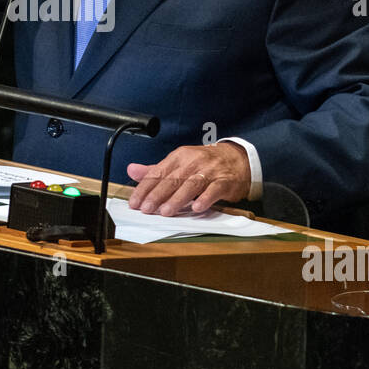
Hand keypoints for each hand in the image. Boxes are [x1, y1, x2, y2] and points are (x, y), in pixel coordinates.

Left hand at [125, 142, 250, 215]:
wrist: (237, 158)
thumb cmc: (204, 163)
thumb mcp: (179, 163)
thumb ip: (156, 170)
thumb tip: (132, 170)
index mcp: (179, 156)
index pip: (158, 172)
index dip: (145, 188)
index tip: (135, 202)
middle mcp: (193, 161)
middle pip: (172, 179)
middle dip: (157, 195)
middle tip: (146, 209)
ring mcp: (210, 171)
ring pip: (191, 185)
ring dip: (178, 199)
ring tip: (166, 212)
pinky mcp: (224, 181)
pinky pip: (214, 190)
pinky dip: (205, 199)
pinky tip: (197, 208)